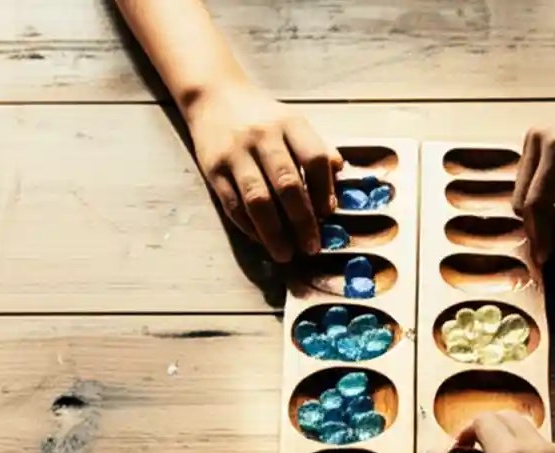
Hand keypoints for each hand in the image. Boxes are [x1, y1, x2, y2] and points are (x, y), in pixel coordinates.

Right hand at [186, 82, 342, 261]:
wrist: (214, 96)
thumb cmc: (262, 117)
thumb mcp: (293, 122)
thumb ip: (317, 148)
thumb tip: (341, 175)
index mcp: (290, 124)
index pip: (313, 158)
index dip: (324, 189)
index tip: (328, 215)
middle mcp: (263, 136)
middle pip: (287, 183)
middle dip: (302, 220)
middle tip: (311, 246)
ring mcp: (236, 153)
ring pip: (257, 198)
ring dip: (274, 231)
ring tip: (285, 253)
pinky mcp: (213, 168)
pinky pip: (233, 203)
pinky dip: (249, 226)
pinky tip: (261, 239)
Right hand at [512, 86, 554, 263]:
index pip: (538, 201)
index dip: (540, 234)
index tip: (545, 257)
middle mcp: (537, 139)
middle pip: (522, 198)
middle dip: (534, 228)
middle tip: (550, 251)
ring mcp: (531, 137)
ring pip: (520, 191)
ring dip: (535, 216)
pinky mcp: (532, 140)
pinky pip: (525, 180)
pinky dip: (536, 200)